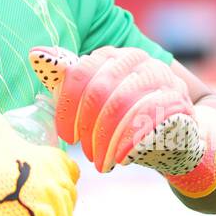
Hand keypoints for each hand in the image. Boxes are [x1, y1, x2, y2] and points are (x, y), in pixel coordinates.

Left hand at [30, 46, 201, 172]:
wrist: (178, 131)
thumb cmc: (128, 115)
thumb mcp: (97, 96)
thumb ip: (69, 79)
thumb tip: (36, 54)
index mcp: (112, 55)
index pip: (80, 73)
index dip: (67, 107)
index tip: (66, 135)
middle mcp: (137, 60)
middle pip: (100, 90)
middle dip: (88, 127)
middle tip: (86, 153)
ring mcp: (161, 77)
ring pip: (122, 104)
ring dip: (107, 139)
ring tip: (101, 161)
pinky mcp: (178, 100)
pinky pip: (149, 119)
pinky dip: (130, 142)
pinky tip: (121, 158)